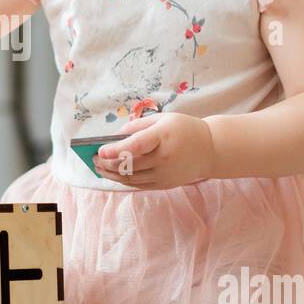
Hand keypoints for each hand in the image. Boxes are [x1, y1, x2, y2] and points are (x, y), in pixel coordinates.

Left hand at [92, 114, 215, 189]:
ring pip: (132, 178)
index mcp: (163, 137)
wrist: (211, 150)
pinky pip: (139, 185)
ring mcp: (165, 174)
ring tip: (98, 168)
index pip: (135, 146)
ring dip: (112, 174)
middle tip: (92, 159)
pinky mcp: (165, 184)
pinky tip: (113, 175)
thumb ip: (138, 127)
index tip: (99, 151)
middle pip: (129, 165)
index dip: (115, 150)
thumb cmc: (184, 129)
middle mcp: (164, 158)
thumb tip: (115, 137)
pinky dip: (124, 180)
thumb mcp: (163, 119)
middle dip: (108, 163)